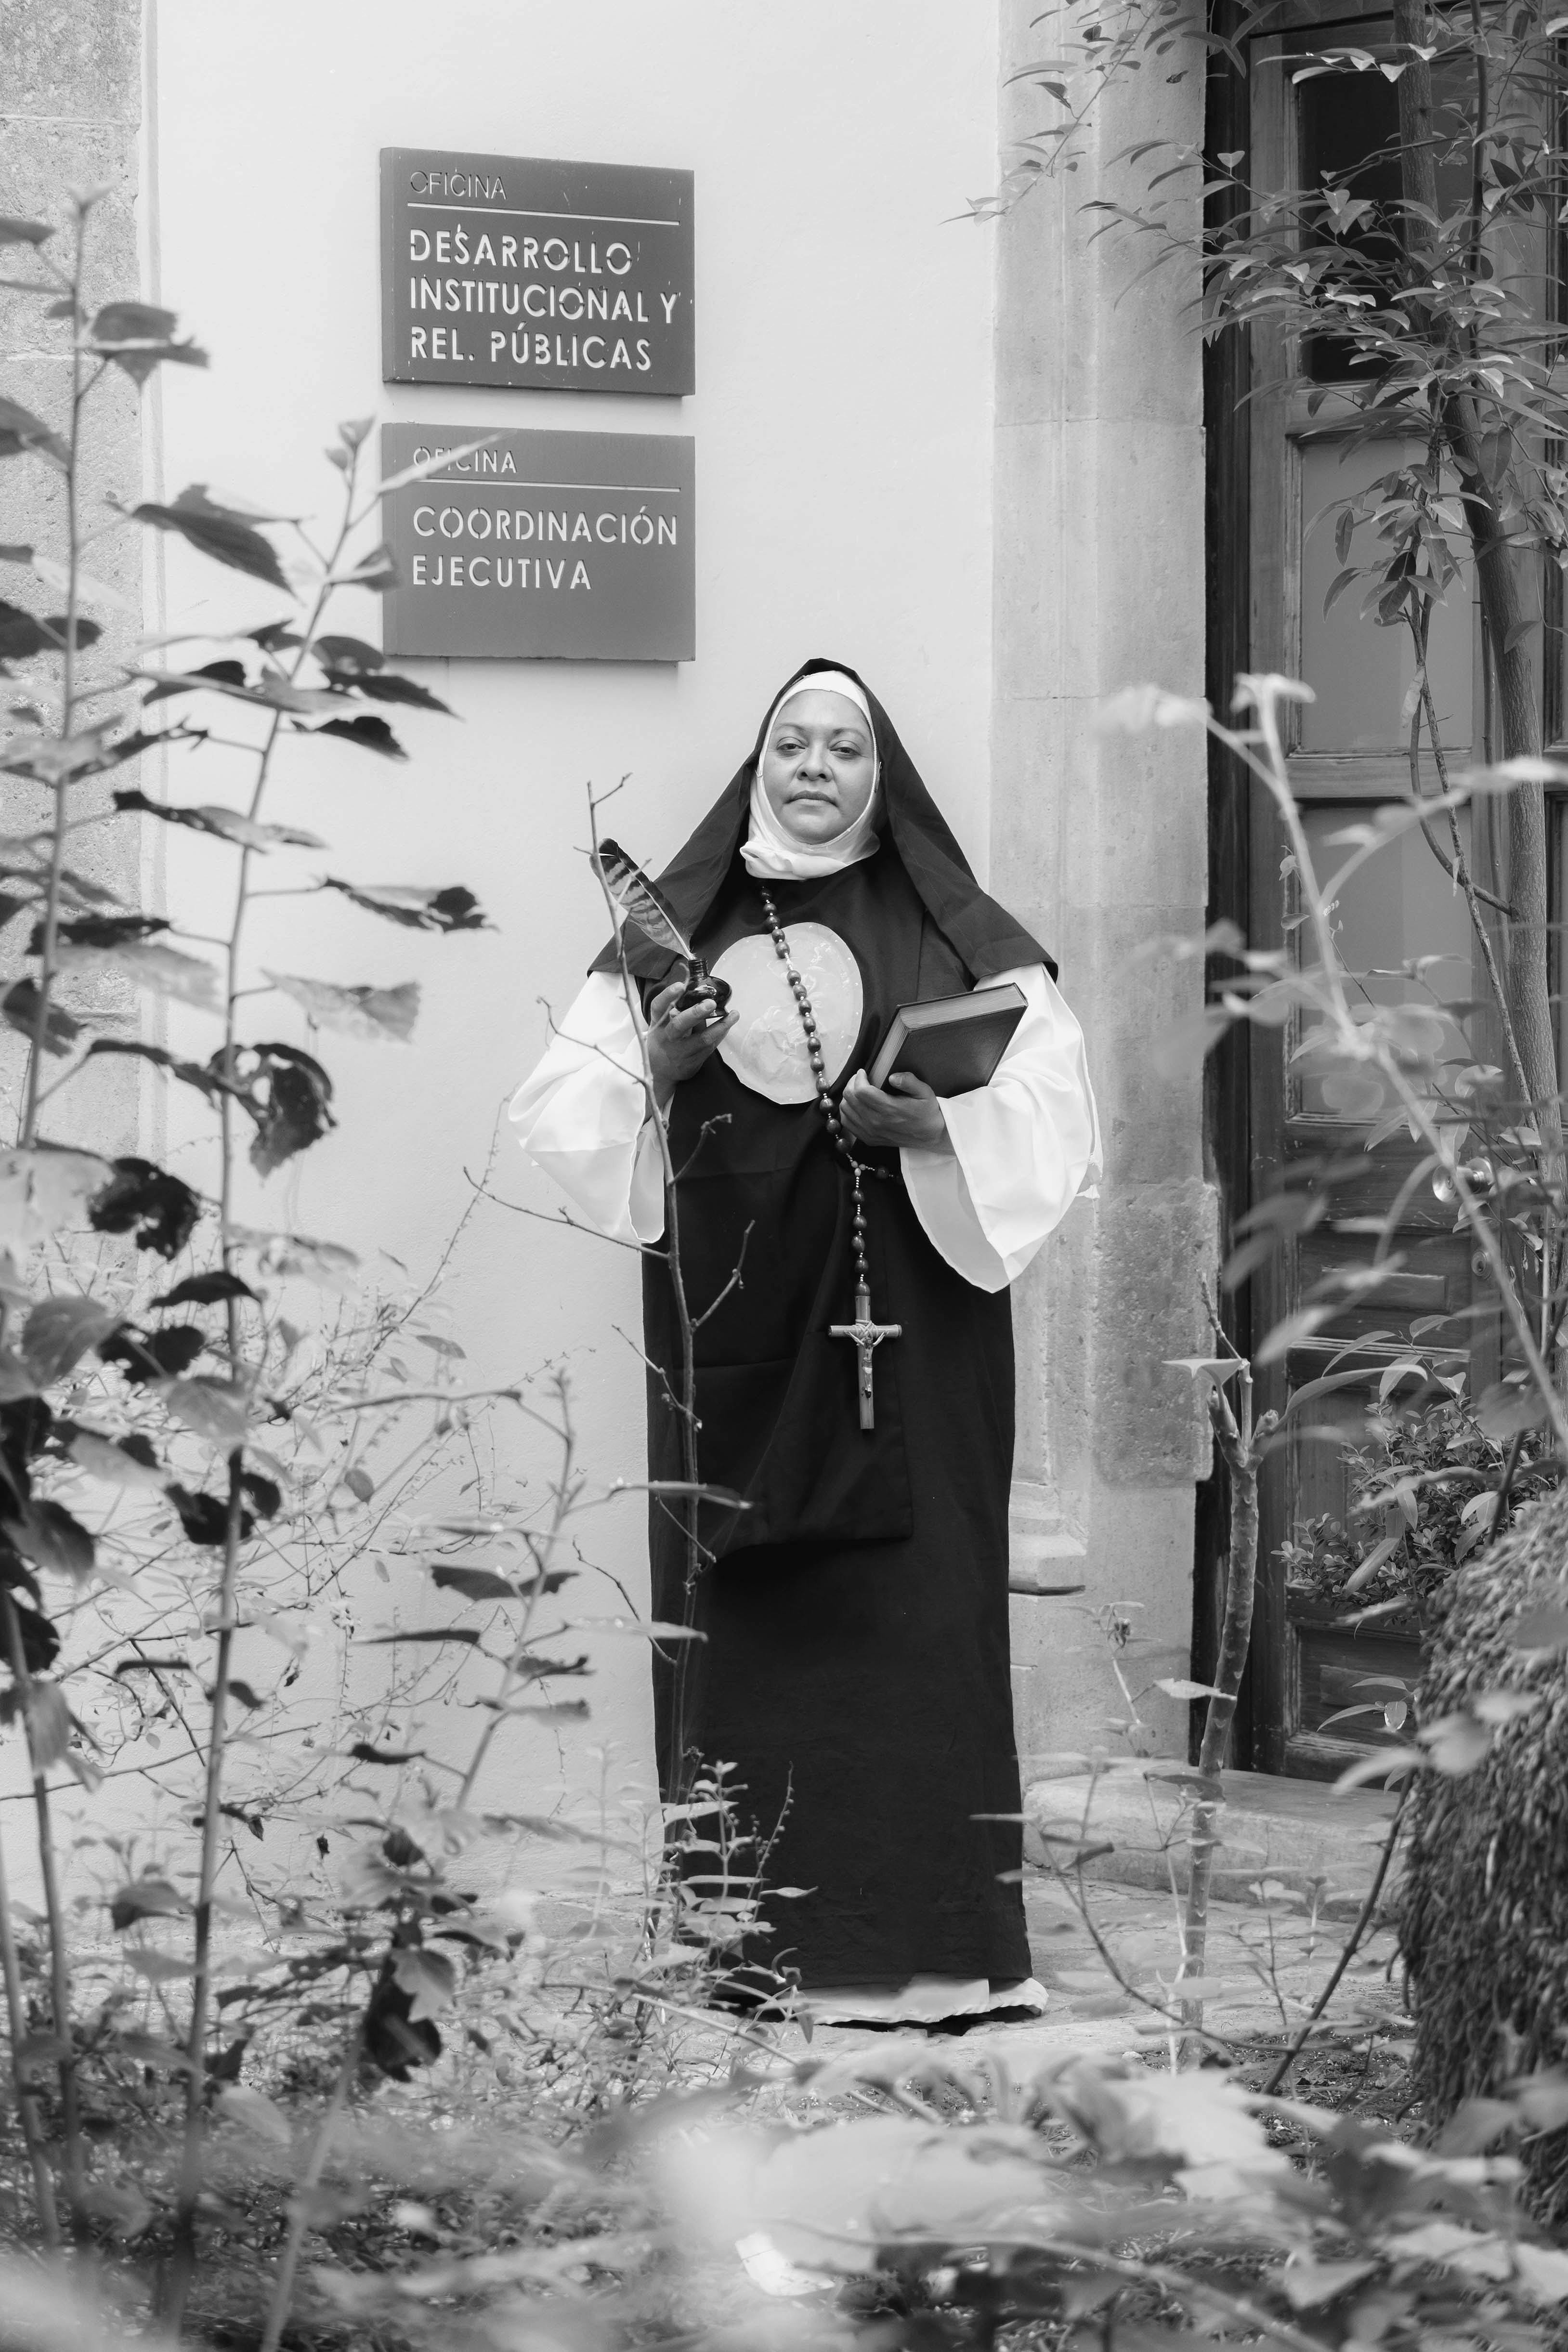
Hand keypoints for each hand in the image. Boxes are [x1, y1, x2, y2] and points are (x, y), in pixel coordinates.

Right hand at [645, 978, 735, 1107]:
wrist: (662, 1073)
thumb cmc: (665, 1041)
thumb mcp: (664, 1026)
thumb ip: (679, 1012)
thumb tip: (701, 995)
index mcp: (658, 1025)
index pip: (658, 1007)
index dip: (667, 996)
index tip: (680, 985)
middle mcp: (666, 1038)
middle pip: (679, 1025)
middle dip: (696, 1013)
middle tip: (711, 1003)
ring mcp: (679, 1052)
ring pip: (701, 1039)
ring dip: (720, 1026)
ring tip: (733, 1014)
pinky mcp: (692, 1062)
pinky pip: (710, 1047)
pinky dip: (720, 1034)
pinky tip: (728, 1024)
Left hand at [840, 1070, 950, 1151]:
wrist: (930, 1136)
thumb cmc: (927, 1111)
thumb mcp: (925, 1092)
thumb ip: (909, 1082)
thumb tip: (892, 1077)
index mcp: (889, 1109)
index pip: (861, 1091)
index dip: (858, 1077)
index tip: (864, 1072)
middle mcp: (876, 1122)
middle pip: (850, 1098)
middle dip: (852, 1083)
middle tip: (861, 1078)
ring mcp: (870, 1132)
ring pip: (845, 1110)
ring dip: (849, 1096)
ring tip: (858, 1090)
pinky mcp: (868, 1139)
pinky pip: (846, 1123)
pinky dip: (847, 1111)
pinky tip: (856, 1104)